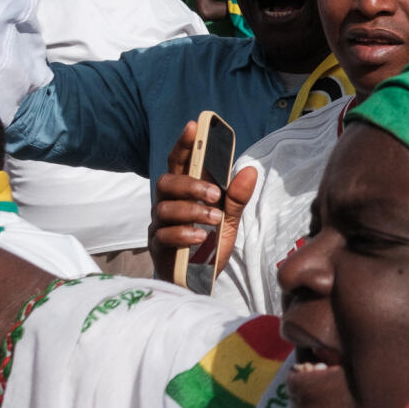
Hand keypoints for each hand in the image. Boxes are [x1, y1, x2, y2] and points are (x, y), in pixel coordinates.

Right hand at [150, 121, 255, 276]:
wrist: (199, 281)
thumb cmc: (209, 246)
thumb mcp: (229, 221)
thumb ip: (236, 198)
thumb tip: (250, 171)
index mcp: (184, 193)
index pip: (179, 163)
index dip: (184, 144)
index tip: (194, 126)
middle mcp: (168, 204)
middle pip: (166, 182)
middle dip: (191, 184)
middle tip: (215, 194)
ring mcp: (160, 225)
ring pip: (165, 208)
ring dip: (192, 211)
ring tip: (214, 220)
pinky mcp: (158, 247)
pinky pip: (164, 235)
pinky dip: (185, 234)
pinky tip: (201, 238)